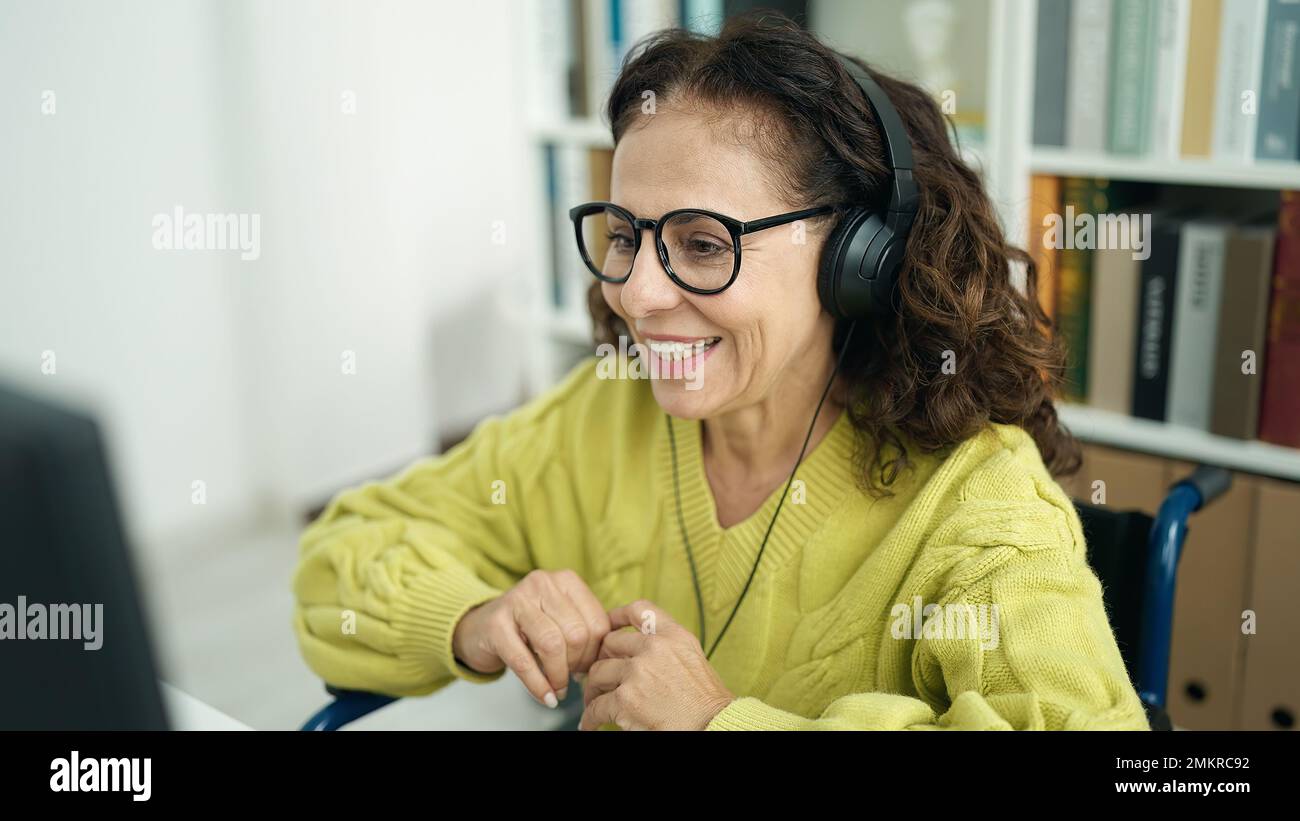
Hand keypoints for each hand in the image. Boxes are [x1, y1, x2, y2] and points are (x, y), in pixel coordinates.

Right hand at [452, 569, 610, 708]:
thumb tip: (608, 659)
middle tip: (572, 679)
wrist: (479, 627)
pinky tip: (547, 698)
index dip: (597, 652)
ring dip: (559, 676)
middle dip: (578, 664)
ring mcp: (516, 601)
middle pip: (577, 633)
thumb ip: (586, 630)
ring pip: (552, 645)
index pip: (597, 621)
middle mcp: (541, 583)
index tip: (589, 668)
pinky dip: (538, 686)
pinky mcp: (495, 624)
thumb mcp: (560, 619)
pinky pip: (523, 661)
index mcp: (565, 580)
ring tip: (559, 688)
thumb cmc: (528, 627)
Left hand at [579, 600, 733, 729]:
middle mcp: (654, 648)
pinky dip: (591, 717)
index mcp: (673, 635)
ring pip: (597, 673)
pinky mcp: (626, 700)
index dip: (617, 615)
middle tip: (600, 674)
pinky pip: (596, 706)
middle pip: (610, 643)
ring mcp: (637, 673)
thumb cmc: (706, 702)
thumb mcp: (692, 659)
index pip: (639, 610)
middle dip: (602, 659)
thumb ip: (666, 648)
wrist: (713, 726)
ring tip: (594, 700)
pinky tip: (592, 722)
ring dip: (593, 689)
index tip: (607, 626)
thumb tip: (636, 651)